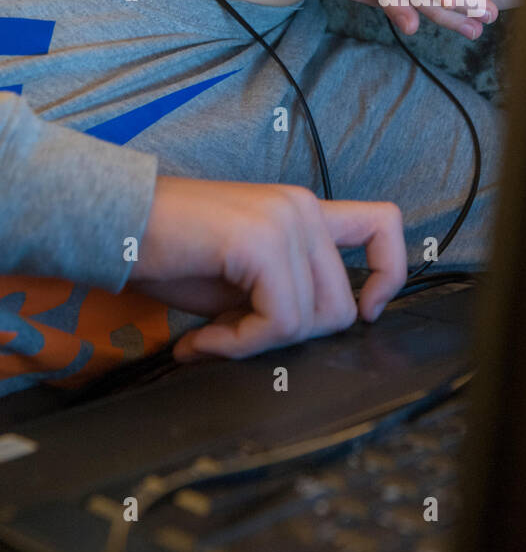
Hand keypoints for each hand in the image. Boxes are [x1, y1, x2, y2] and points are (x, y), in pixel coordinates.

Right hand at [130, 176, 406, 361]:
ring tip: (209, 338)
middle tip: (232, 338)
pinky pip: (280, 320)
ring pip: (313, 319)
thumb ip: (282, 296)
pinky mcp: (260, 241)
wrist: (112, 225)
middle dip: (289, 338)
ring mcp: (285, 220)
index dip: (388, 276)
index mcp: (304, 210)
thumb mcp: (239, 280)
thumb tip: (309, 340)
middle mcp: (303, 207)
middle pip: (341, 305)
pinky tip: (201, 339)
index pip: (384, 227)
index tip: (364, 313)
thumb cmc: (166, 250)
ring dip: (257, 344)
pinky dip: (240, 344)